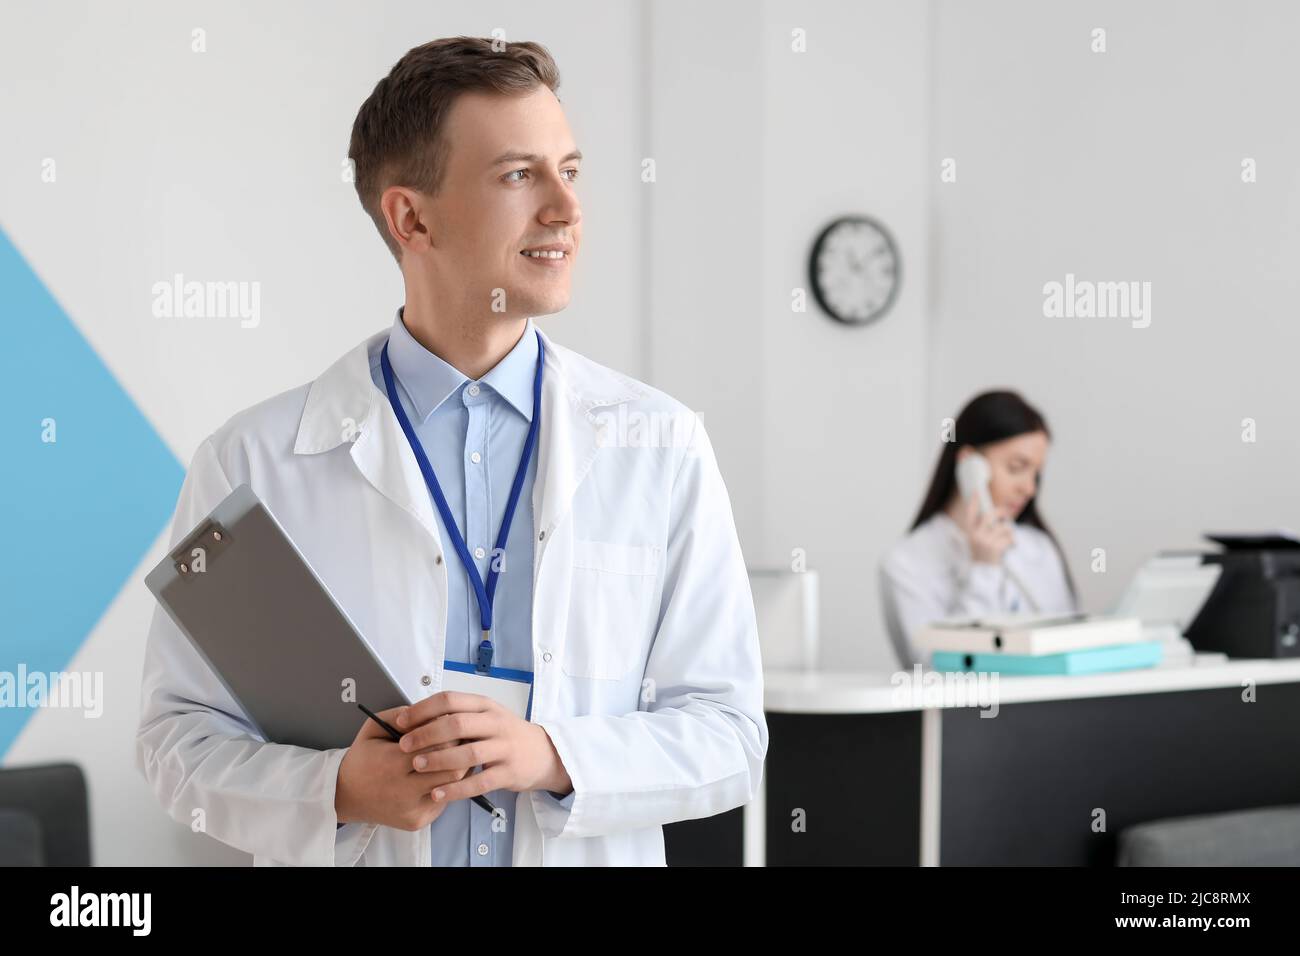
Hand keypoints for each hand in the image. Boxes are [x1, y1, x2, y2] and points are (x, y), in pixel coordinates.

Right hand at [334, 706, 468, 830]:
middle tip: (457, 743)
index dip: (449, 735)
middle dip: (457, 753)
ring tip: (449, 758)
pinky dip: (444, 788)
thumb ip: (402, 714)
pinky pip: (443, 801)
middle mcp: (403, 789)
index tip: (449, 728)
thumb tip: (434, 713)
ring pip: (452, 787)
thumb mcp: (373, 727)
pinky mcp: (417, 820)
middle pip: (452, 769)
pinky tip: (435, 777)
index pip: (440, 746)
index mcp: (393, 762)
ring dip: (455, 770)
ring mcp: (412, 808)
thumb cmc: (362, 759)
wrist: (345, 795)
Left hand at [395, 691, 571, 805]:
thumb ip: (457, 715)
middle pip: (457, 724)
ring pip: (468, 753)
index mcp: (486, 706)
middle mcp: (496, 723)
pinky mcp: (508, 773)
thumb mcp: (485, 716)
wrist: (543, 753)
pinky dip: (456, 788)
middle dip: (426, 734)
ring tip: (417, 766)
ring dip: (438, 759)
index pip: (450, 700)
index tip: (401, 721)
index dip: (422, 709)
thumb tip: (415, 718)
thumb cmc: (505, 734)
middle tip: (404, 746)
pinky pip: (479, 782)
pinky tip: (437, 793)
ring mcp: (504, 748)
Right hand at [955, 494, 1014, 564]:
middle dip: (1002, 513)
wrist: (983, 573)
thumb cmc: (984, 554)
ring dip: (1009, 533)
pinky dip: (1012, 542)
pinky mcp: (994, 547)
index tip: (976, 491)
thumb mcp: (979, 540)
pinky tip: (1008, 547)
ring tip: (1006, 540)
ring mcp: (984, 541)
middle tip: (1007, 513)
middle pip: (990, 516)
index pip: (970, 513)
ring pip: (1003, 527)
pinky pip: (1009, 537)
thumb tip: (1000, 513)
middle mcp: (975, 535)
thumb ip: (985, 528)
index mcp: (970, 532)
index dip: (973, 502)